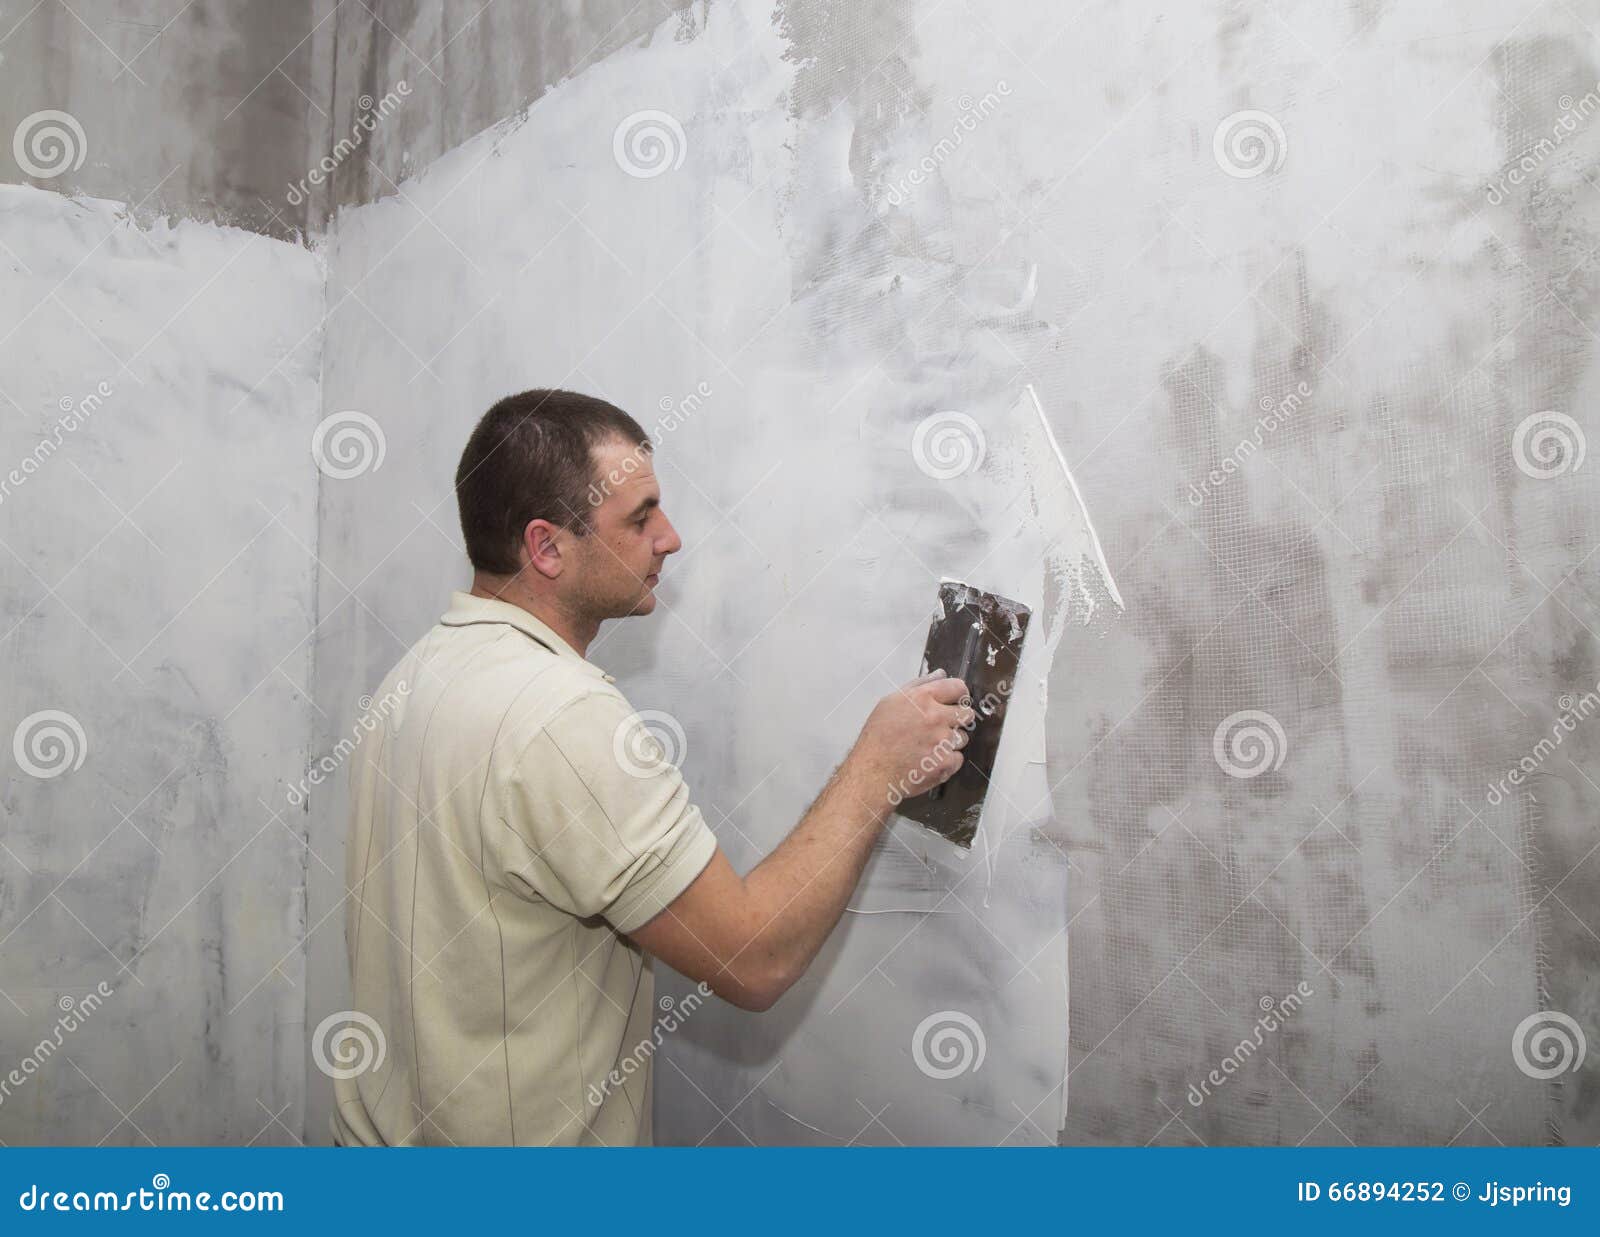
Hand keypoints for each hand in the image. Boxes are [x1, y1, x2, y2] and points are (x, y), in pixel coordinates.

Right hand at [850, 670, 975, 805]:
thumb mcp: (890, 702)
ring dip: (949, 742)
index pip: (958, 687)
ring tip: (928, 747)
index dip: (960, 695)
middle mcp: (936, 717)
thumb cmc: (877, 739)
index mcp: (922, 698)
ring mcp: (942, 741)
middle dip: (957, 720)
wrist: (872, 772)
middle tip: (940, 728)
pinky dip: (946, 761)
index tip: (957, 701)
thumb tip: (939, 674)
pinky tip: (928, 760)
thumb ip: (919, 685)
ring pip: (962, 738)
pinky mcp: (946, 762)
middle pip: (966, 713)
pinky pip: (957, 758)